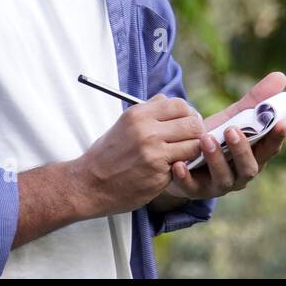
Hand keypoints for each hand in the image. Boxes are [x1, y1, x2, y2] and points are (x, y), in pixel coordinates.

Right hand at [70, 93, 206, 217]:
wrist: (89, 184)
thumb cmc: (109, 154)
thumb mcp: (125, 124)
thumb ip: (150, 111)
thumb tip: (172, 101)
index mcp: (138, 114)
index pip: (180, 105)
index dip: (189, 114)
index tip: (187, 124)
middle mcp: (147, 130)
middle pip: (193, 123)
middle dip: (197, 132)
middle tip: (192, 141)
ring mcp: (154, 151)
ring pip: (195, 145)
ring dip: (194, 151)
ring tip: (184, 155)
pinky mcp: (158, 172)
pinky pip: (184, 164)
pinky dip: (183, 167)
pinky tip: (172, 169)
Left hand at [162, 71, 285, 199]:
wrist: (182, 156)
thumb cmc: (215, 136)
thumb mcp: (233, 118)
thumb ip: (255, 100)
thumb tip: (281, 76)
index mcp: (254, 157)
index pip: (270, 149)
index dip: (276, 137)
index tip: (281, 122)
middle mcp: (240, 174)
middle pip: (249, 168)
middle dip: (241, 150)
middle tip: (232, 130)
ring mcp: (218, 185)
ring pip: (223, 178)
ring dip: (216, 159)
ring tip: (205, 139)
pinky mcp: (194, 190)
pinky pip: (191, 188)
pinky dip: (186, 177)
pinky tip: (179, 164)